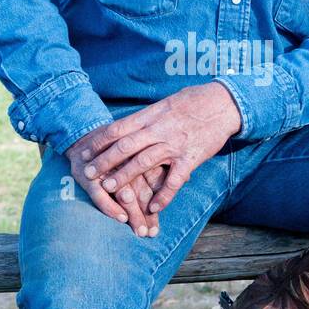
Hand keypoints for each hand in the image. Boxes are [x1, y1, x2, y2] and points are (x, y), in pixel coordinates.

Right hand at [65, 131, 166, 237]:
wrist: (80, 129)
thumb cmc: (116, 142)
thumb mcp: (140, 147)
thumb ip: (160, 164)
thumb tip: (188, 177)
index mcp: (138, 151)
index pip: (152, 179)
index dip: (159, 199)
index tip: (161, 220)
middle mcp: (122, 159)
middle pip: (139, 188)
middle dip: (145, 212)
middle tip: (151, 233)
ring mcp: (102, 166)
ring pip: (123, 191)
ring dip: (133, 213)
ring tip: (140, 231)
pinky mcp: (83, 172)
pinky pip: (98, 192)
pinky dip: (109, 205)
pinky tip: (120, 218)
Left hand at [78, 83, 241, 217]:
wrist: (223, 103)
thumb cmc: (192, 102)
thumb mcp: (164, 105)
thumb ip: (145, 119)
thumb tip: (123, 128)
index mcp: (150, 116)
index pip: (117, 129)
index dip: (99, 142)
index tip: (85, 152)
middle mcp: (159, 130)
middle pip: (125, 147)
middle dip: (104, 161)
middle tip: (88, 174)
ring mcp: (175, 145)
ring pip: (144, 162)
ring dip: (125, 177)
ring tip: (110, 189)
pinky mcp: (191, 158)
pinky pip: (174, 180)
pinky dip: (164, 195)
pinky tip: (153, 206)